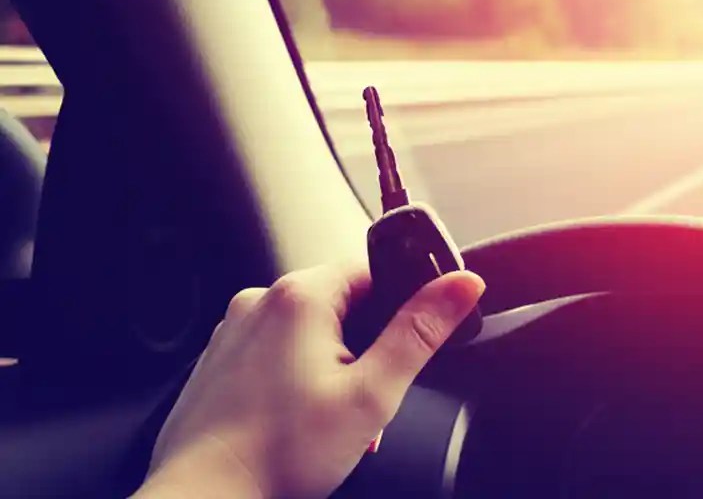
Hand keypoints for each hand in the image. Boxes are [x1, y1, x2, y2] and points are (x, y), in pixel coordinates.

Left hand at [134, 263, 484, 498]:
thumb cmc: (279, 454)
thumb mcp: (373, 393)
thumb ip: (420, 332)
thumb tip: (462, 284)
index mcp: (300, 295)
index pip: (373, 271)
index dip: (399, 310)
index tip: (400, 351)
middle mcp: (259, 302)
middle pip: (341, 305)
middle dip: (364, 349)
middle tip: (365, 399)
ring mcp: (233, 332)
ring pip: (308, 333)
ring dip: (332, 368)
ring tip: (331, 421)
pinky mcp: (218, 363)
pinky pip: (274, 355)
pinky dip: (295, 381)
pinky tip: (298, 423)